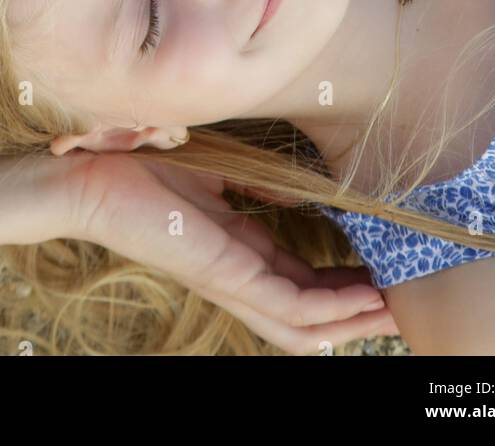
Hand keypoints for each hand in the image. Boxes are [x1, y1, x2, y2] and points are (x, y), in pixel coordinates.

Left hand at [57, 148, 398, 354]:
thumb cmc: (140, 169)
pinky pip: (287, 303)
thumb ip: (250, 186)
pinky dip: (329, 305)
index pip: (299, 283)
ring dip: (352, 320)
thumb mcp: (212, 175)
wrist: (89, 176)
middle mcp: (236, 278)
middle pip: (308, 319)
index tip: (384, 272)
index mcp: (235, 254)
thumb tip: (291, 184)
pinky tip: (361, 294)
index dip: (342, 286)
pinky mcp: (223, 273)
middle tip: (405, 302)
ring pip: (303, 326)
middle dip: (358, 314)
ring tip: (394, 306)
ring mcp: (230, 280)